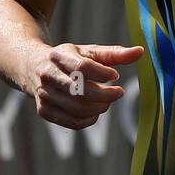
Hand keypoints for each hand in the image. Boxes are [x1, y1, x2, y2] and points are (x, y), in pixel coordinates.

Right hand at [25, 42, 143, 129]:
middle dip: (105, 95)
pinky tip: (96, 111)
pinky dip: (89, 120)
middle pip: (80, 91)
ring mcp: (44, 94)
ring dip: (99, 108)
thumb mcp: (89, 52)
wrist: (34, 67)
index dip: (102, 73)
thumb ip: (115, 53)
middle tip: (118, 93)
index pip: (82, 67)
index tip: (116, 76)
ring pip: (77, 108)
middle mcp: (48, 75)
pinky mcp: (44, 110)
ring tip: (107, 101)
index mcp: (59, 56)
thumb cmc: (69, 59)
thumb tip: (141, 52)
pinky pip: (71, 122)